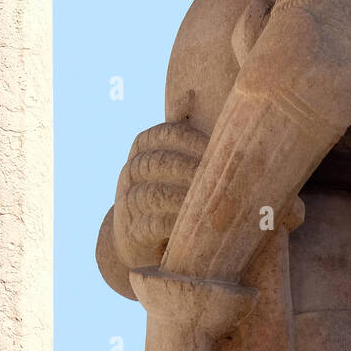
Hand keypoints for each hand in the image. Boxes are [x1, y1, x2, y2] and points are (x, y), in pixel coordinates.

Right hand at [96, 120, 207, 296]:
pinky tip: (197, 224)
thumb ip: (192, 144)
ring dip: (185, 197)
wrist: (141, 240)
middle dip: (192, 168)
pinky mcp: (133, 232)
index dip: (193, 140)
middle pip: (159, 162)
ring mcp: (128, 202)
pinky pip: (152, 225)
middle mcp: (131, 171)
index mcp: (145, 148)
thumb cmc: (172, 196)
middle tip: (221, 178)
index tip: (219, 149)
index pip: (166, 133)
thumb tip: (210, 110)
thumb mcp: (176, 167)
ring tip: (212, 201)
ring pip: (153, 194)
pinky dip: (175, 223)